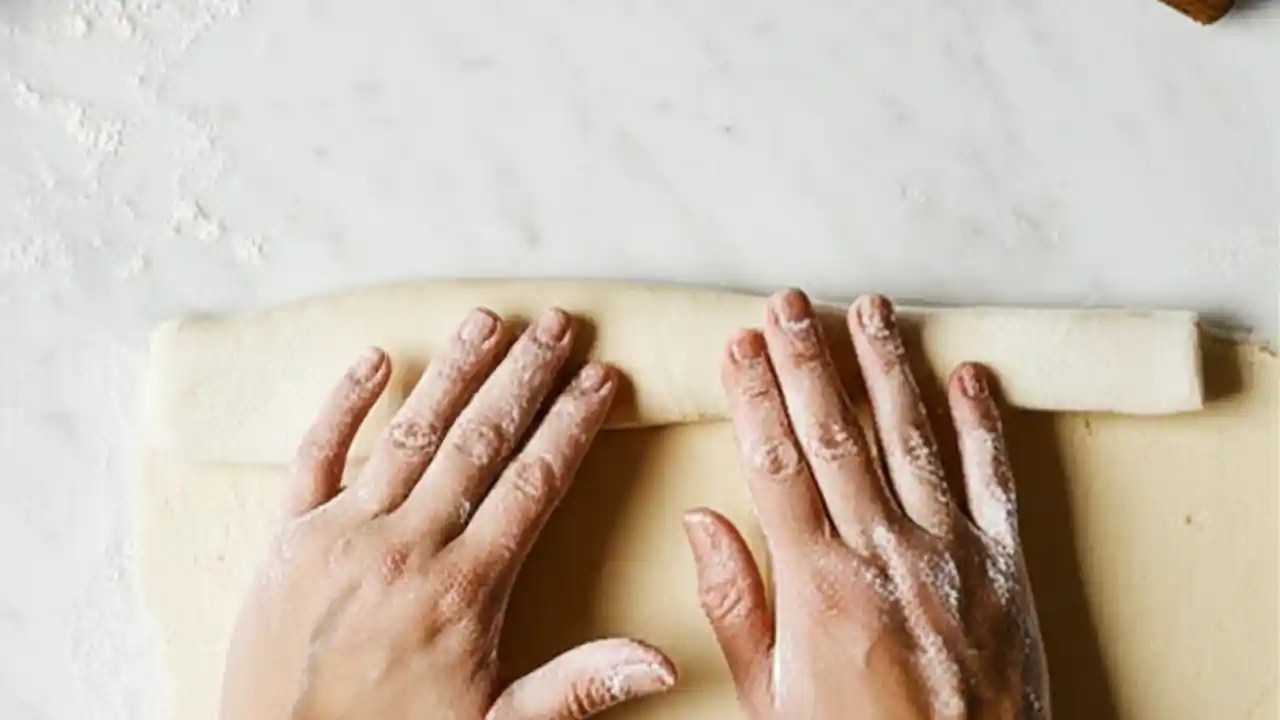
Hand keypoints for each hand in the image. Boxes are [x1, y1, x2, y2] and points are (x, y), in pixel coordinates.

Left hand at [221, 308, 674, 719]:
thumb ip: (576, 687)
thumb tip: (661, 661)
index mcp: (464, 588)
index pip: (534, 482)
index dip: (572, 423)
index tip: (601, 378)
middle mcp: (406, 546)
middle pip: (480, 440)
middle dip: (525, 376)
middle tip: (559, 326)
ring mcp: (343, 534)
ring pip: (410, 432)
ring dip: (454, 372)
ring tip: (489, 320)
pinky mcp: (289, 537)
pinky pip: (317, 454)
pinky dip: (344, 404)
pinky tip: (374, 360)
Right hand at [684, 290, 1048, 718]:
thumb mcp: (772, 700)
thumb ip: (737, 606)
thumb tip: (701, 521)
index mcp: (817, 586)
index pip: (775, 464)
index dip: (754, 396)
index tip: (739, 345)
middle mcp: (883, 554)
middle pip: (836, 433)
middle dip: (808, 358)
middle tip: (789, 303)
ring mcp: (950, 554)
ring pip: (911, 437)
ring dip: (887, 366)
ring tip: (869, 309)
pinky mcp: (1005, 567)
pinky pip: (992, 478)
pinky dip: (981, 422)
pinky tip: (968, 374)